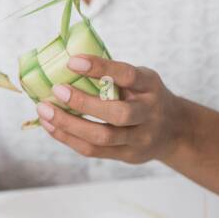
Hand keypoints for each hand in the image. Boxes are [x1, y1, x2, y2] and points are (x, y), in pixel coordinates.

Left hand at [36, 55, 187, 163]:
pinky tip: (51, 126)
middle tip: (56, 90)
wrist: (174, 130)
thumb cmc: (145, 97)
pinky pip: (94, 150)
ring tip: (44, 111)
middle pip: (117, 113)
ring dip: (68, 124)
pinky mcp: (128, 156)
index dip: (100, 68)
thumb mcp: (140, 80)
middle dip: (83, 103)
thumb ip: (113, 75)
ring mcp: (140, 138)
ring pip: (102, 137)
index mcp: (150, 86)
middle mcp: (149, 114)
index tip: (72, 61)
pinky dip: (68, 138)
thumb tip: (68, 63)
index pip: (128, 75)